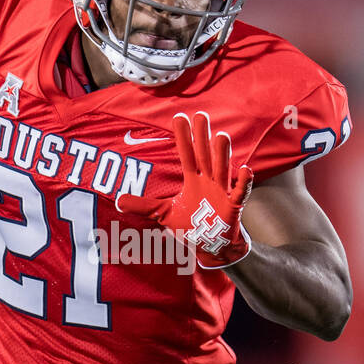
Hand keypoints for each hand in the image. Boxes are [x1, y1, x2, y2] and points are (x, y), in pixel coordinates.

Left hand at [116, 111, 252, 268]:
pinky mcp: (233, 206)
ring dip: (222, 154)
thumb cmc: (192, 226)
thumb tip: (118, 200)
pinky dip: (244, 182)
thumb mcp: (163, 214)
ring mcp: (222, 192)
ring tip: (221, 136)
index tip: (179, 117)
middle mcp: (208, 181)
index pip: (186, 155)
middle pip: (204, 156)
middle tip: (201, 116)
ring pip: (222, 169)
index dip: (183, 138)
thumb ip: (143, 206)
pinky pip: (240, 192)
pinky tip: (245, 169)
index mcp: (193, 180)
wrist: (212, 246)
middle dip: (202, 137)